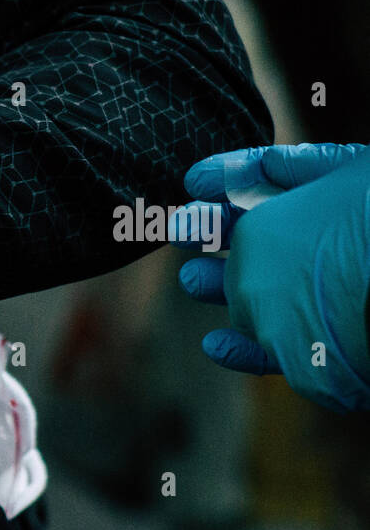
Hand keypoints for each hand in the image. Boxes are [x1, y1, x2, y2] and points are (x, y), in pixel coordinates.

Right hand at [169, 143, 369, 412]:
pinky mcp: (324, 354)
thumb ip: (267, 197)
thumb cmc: (366, 239)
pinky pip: (277, 352)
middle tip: (179, 230)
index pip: (279, 177)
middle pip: (262, 234)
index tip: (195, 181)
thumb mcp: (316, 198)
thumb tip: (235, 212)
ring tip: (191, 279)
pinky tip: (216, 344)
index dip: (233, 175)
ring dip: (220, 286)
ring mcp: (326, 301)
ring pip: (263, 293)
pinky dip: (242, 350)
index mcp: (338, 195)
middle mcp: (330, 247)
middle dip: (213, 230)